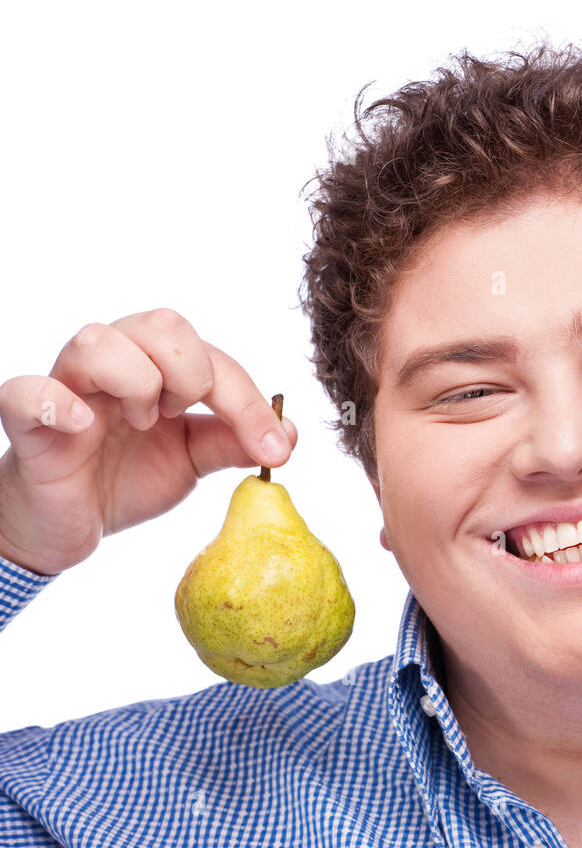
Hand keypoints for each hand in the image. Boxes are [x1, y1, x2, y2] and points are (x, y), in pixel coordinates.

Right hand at [0, 309, 298, 575]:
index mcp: (158, 367)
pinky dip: (57, 403)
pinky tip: (84, 426)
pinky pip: (26, 392)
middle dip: (192, 372)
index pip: (212, 357)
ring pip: (99, 341)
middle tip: (184, 416)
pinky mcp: (28, 422)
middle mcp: (114, 364)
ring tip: (141, 423)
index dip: (248, 401)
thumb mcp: (192, 461)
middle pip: (160, 324)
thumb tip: (290, 433)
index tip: (274, 448)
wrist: (68, 523)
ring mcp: (68, 388)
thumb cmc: (125, 476)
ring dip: (137, 381)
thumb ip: (233, 442)